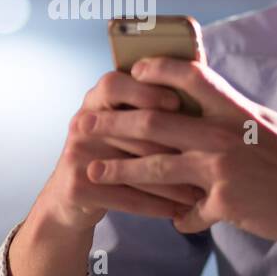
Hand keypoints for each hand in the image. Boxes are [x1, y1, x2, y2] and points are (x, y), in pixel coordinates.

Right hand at [32, 69, 206, 232]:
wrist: (72, 197)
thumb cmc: (115, 151)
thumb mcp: (123, 122)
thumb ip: (150, 99)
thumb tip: (197, 64)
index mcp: (95, 100)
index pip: (114, 84)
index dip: (144, 91)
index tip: (176, 102)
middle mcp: (81, 123)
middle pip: (127, 129)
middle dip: (169, 145)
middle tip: (204, 156)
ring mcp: (75, 155)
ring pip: (132, 168)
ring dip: (170, 184)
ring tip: (198, 193)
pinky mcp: (75, 188)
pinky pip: (125, 197)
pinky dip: (155, 206)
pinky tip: (178, 211)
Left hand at [81, 57, 276, 245]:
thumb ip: (261, 117)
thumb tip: (257, 112)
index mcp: (236, 110)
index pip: (190, 76)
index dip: (157, 70)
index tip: (131, 72)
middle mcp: (222, 134)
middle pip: (153, 121)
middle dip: (112, 123)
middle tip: (83, 124)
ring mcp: (220, 168)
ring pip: (155, 167)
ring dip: (118, 170)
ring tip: (91, 173)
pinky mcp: (224, 202)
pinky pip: (189, 212)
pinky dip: (182, 219)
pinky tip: (173, 224)